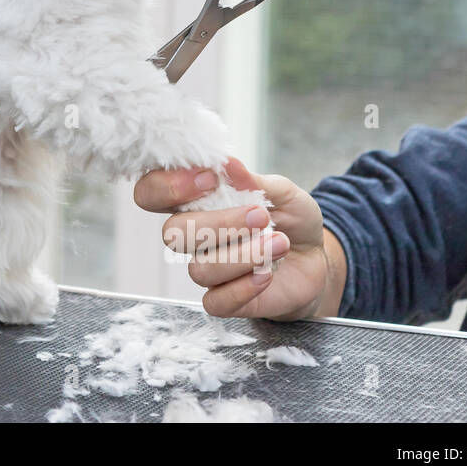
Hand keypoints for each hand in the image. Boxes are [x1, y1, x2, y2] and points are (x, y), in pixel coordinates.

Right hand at [133, 158, 344, 319]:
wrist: (315, 260)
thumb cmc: (290, 220)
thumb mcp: (282, 192)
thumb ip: (254, 180)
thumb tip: (228, 164)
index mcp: (195, 202)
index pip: (151, 193)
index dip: (167, 186)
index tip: (210, 179)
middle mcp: (192, 236)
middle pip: (172, 233)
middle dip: (219, 224)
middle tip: (262, 216)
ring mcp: (206, 269)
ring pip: (199, 269)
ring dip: (244, 256)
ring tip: (279, 243)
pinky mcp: (223, 300)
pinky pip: (216, 301)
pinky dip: (244, 287)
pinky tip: (267, 274)